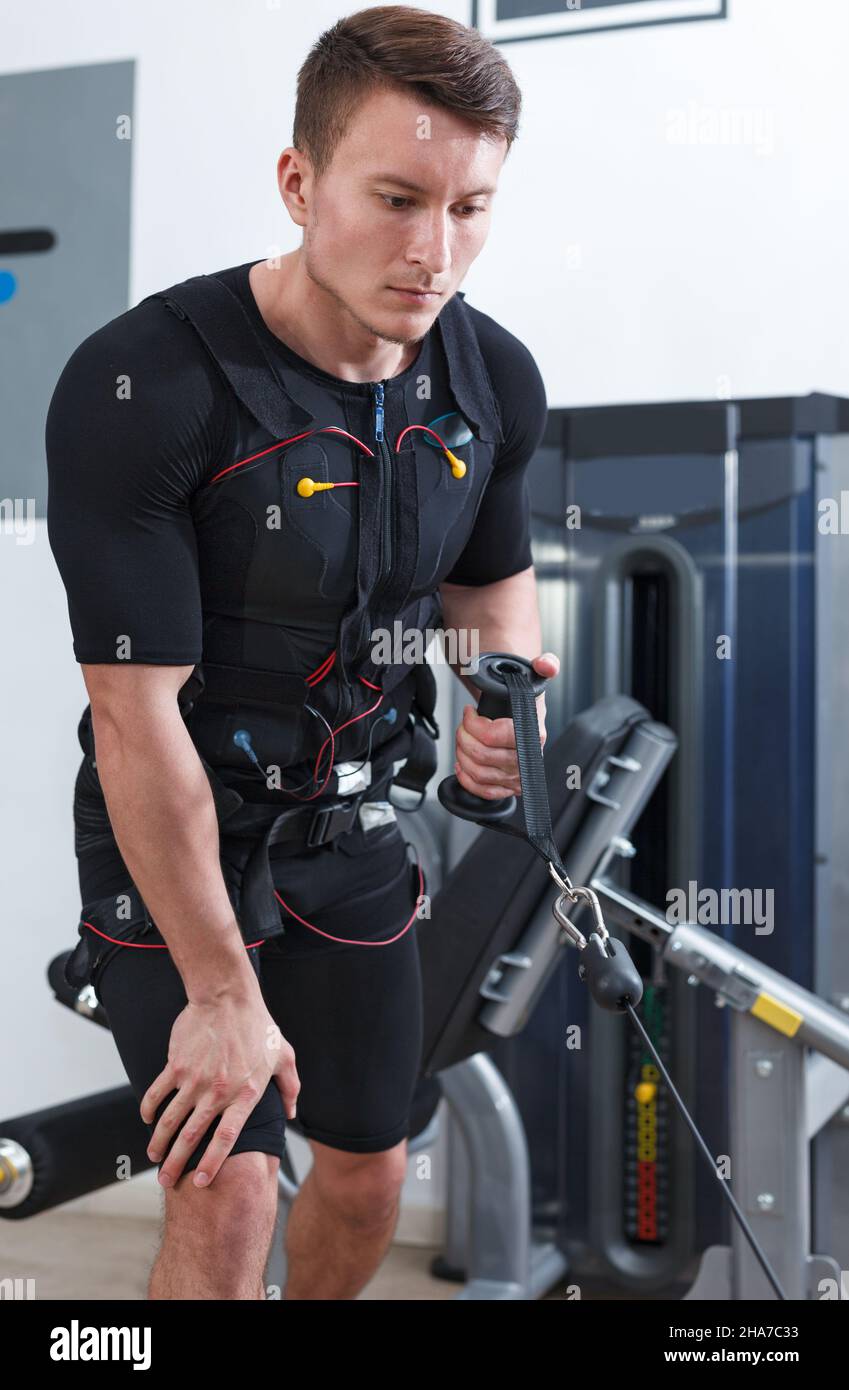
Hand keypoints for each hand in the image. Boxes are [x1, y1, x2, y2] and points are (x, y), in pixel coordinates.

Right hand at [141, 986, 299, 1189]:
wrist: (228, 997)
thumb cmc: (258, 1025)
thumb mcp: (283, 1056)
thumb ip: (290, 1087)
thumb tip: (292, 1113)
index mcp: (244, 1094)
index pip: (227, 1138)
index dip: (212, 1162)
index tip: (200, 1182)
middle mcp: (217, 1092)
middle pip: (192, 1137)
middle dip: (176, 1163)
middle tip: (166, 1181)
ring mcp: (194, 1079)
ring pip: (170, 1120)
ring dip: (159, 1142)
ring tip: (154, 1156)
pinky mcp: (176, 1065)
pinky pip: (157, 1093)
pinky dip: (149, 1109)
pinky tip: (147, 1119)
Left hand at [454, 651, 559, 799]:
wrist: (522, 715)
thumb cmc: (523, 698)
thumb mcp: (534, 675)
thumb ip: (545, 664)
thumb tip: (547, 665)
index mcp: (535, 733)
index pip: (494, 735)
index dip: (473, 724)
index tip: (469, 711)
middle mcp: (528, 758)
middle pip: (482, 756)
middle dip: (463, 737)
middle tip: (462, 724)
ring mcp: (517, 775)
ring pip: (479, 774)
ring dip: (462, 755)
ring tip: (462, 739)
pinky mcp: (508, 787)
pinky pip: (484, 791)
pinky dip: (468, 779)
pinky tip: (462, 764)